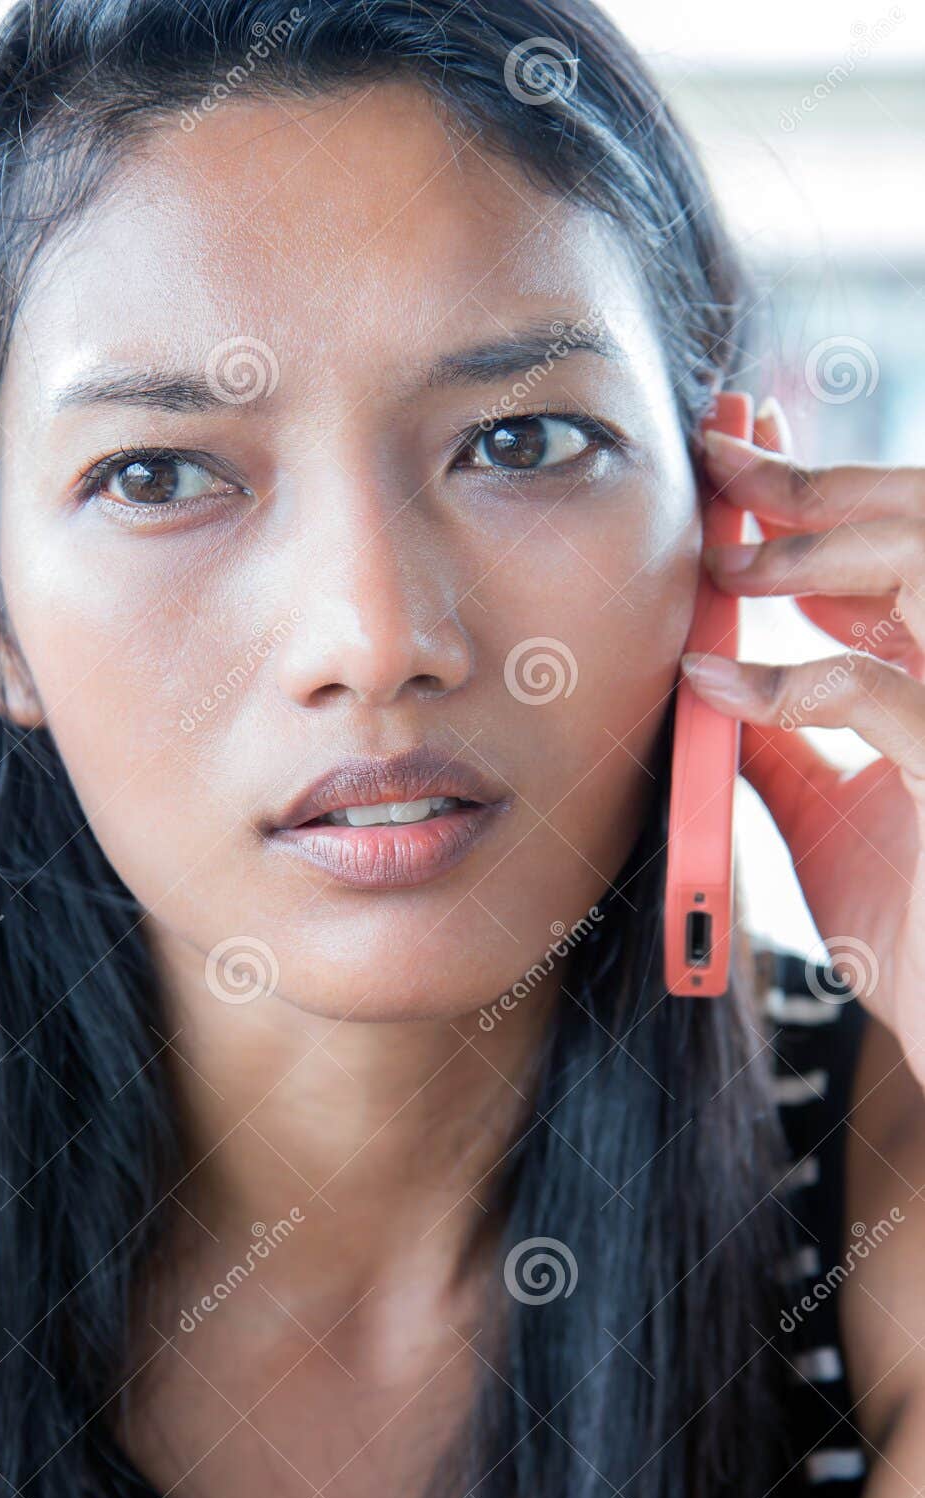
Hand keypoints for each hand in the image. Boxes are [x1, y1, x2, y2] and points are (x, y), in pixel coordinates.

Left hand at [680, 395, 924, 1093]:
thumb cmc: (919, 929)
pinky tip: (714, 688)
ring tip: (726, 559)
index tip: (736, 460)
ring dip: (816, 549)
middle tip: (721, 449)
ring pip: (923, 564)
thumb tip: (714, 686)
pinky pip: (877, 694)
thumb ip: (785, 745)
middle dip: (815, 481)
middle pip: (921, 525)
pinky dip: (787, 683)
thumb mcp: (828, 819)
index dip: (819, 494)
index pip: (895, 548)